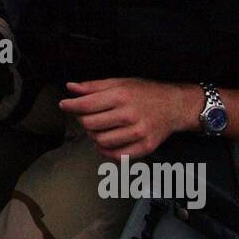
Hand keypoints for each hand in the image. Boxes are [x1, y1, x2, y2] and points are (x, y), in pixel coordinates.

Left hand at [59, 78, 199, 158]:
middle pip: (91, 125)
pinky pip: (116, 156)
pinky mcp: (145, 147)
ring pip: (101, 142)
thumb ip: (94, 86)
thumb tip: (70, 88)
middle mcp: (130, 115)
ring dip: (93, 137)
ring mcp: (138, 133)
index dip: (71, 106)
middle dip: (83, 121)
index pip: (87, 105)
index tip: (64, 105)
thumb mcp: (120, 82)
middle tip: (85, 117)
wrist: (174, 106)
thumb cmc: (145, 92)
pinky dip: (105, 151)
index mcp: (122, 96)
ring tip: (98, 129)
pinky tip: (106, 142)